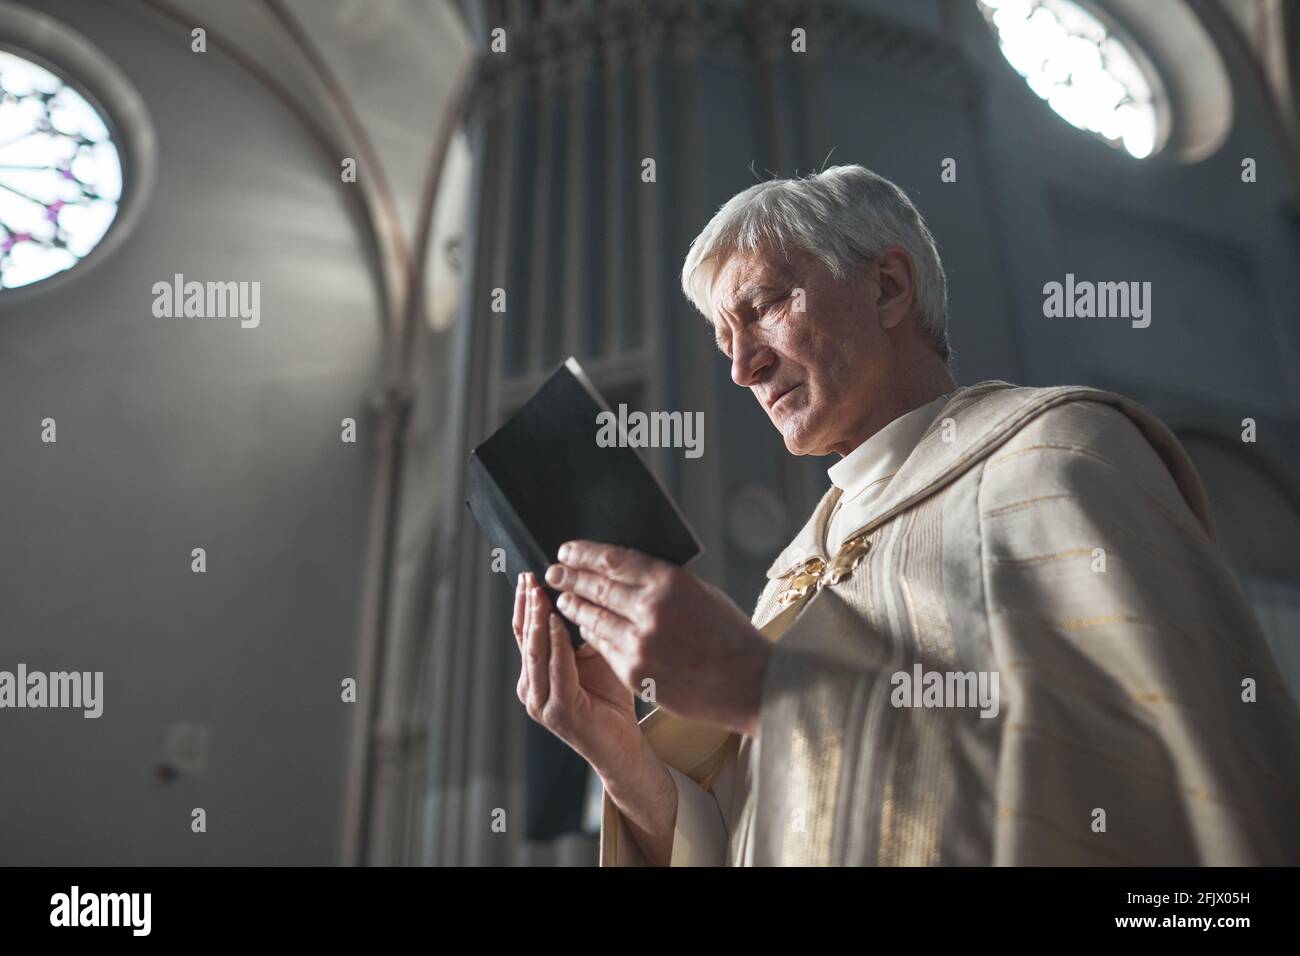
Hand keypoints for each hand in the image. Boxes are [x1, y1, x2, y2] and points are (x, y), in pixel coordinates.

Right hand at [512, 572, 644, 778]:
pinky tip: (559, 623)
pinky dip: (556, 644)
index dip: (524, 605)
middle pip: (524, 638)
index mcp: (535, 675)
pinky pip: (556, 670)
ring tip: (541, 593)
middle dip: (528, 606)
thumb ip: (580, 633)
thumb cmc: (610, 700)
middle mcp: (531, 688)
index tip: (528, 577)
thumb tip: (580, 595)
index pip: (524, 633)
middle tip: (532, 578)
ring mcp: (541, 702)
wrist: (622, 745)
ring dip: (538, 620)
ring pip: (535, 652)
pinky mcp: (558, 711)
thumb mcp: (593, 657)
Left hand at [545, 541, 770, 737]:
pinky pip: (603, 646)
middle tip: (554, 572)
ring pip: (593, 618)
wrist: (750, 683)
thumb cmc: (731, 636)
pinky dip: (590, 633)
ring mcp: (640, 643)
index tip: (567, 550)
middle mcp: (650, 610)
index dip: (584, 554)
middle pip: (596, 586)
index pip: (613, 560)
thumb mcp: (701, 593)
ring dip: (574, 606)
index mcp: (669, 582)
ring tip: (562, 598)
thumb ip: (663, 582)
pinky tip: (583, 626)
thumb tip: (625, 572)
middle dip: (570, 577)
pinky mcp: (634, 671)